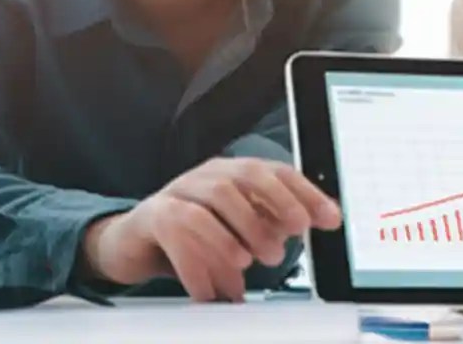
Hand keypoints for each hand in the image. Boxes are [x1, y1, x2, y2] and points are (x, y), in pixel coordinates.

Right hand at [81, 157, 341, 302]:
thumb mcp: (235, 234)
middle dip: (277, 203)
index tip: (330, 219)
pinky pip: (178, 230)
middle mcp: (209, 175)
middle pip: (248, 175)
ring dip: (239, 231)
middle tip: (292, 238)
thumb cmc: (190, 235)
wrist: (131, 243)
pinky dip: (197, 262)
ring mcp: (178, 190)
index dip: (307, 194)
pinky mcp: (151, 215)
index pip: (278, 172)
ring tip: (250, 262)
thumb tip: (293, 238)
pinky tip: (209, 289)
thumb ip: (265, 231)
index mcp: (234, 173)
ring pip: (215, 199)